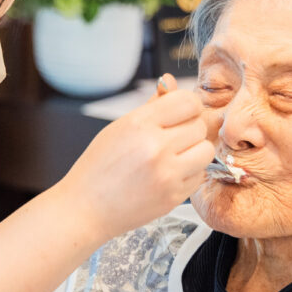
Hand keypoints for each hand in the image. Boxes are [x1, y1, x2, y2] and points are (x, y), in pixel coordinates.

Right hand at [57, 79, 212, 238]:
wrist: (85, 209)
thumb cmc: (98, 168)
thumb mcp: (119, 128)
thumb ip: (151, 106)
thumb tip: (171, 82)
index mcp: (138, 124)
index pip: (188, 101)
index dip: (189, 106)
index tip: (182, 113)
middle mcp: (154, 147)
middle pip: (199, 125)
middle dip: (190, 130)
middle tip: (172, 139)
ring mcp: (166, 174)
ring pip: (206, 151)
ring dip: (195, 152)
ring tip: (175, 157)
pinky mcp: (173, 197)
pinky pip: (200, 176)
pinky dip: (190, 174)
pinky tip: (169, 175)